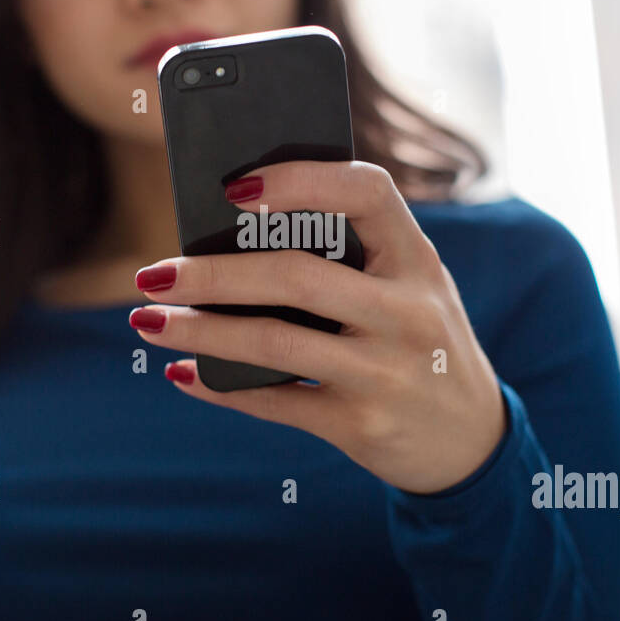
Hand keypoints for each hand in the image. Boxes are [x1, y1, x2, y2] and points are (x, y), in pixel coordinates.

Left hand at [129, 160, 507, 494]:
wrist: (472, 441)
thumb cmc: (421, 343)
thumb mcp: (412, 289)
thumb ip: (354, 258)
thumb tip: (234, 235)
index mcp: (418, 259)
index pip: (366, 193)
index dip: (300, 180)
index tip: (235, 186)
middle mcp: (408, 312)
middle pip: (295, 276)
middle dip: (211, 274)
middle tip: (153, 274)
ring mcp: (385, 372)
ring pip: (274, 342)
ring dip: (198, 331)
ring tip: (148, 321)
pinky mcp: (361, 426)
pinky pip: (275, 401)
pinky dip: (220, 387)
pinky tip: (184, 373)